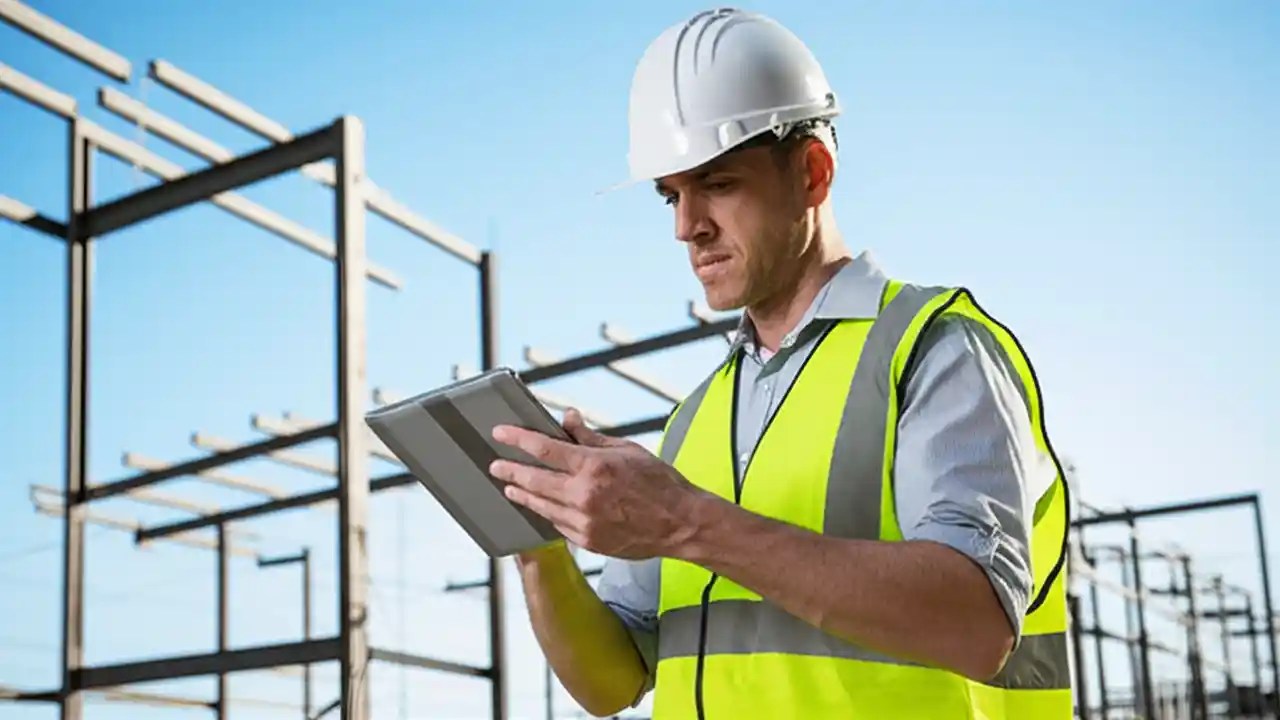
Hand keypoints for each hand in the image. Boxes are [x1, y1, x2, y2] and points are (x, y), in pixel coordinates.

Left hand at [489, 408, 708, 558]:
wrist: (680, 523)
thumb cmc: (658, 482)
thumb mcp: (626, 450)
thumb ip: (591, 437)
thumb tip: (567, 418)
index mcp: (594, 467)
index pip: (544, 449)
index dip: (517, 439)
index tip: (500, 433)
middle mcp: (584, 495)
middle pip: (533, 480)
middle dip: (510, 470)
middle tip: (495, 465)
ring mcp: (583, 522)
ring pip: (540, 506)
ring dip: (522, 494)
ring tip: (510, 486)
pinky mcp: (587, 541)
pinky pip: (557, 524)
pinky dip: (546, 512)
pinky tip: (540, 506)